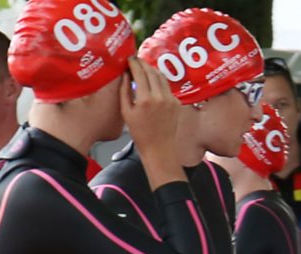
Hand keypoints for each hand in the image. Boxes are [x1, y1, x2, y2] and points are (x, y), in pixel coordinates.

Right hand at [121, 58, 181, 179]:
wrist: (160, 147)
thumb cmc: (140, 132)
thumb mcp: (126, 111)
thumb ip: (124, 90)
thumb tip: (125, 74)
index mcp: (145, 99)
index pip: (140, 72)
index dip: (134, 63)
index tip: (129, 58)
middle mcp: (159, 97)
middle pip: (151, 71)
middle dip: (143, 63)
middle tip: (135, 60)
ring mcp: (170, 99)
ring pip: (161, 76)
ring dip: (152, 69)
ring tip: (143, 67)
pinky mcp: (176, 102)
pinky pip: (166, 86)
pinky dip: (159, 81)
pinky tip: (152, 81)